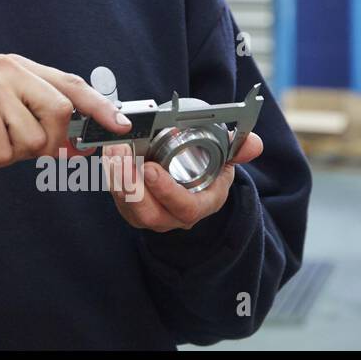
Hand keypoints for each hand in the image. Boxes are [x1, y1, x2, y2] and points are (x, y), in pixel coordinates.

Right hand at [0, 53, 131, 173]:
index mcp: (21, 68)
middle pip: (60, 111)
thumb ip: (43, 124)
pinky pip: (4, 149)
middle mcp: (10, 69)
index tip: (121, 125)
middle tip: (18, 148)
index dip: (99, 106)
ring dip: (9, 154)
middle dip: (48, 141)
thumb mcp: (11, 122)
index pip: (71, 84)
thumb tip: (81, 144)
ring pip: (33, 137)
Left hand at [102, 131, 263, 230]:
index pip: (185, 208)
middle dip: (131, 184)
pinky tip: (107, 153)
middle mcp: (173, 216)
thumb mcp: (225, 159)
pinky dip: (110, 174)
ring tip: (111, 149)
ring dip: (116, 177)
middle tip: (121, 153)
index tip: (151, 168)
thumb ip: (238, 149)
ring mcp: (149, 213)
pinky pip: (116, 195)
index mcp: (200, 205)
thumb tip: (253, 143)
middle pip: (148, 213)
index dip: (167, 191)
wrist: (187, 178)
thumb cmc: (207, 168)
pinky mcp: (129, 206)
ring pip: (128, 205)